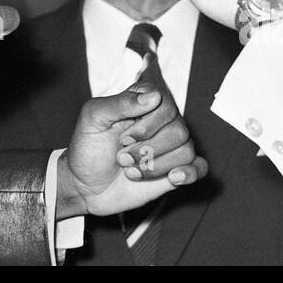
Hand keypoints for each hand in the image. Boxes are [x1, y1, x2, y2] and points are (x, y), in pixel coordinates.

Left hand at [56, 87, 207, 218]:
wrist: (83, 185)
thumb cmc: (87, 147)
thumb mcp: (93, 118)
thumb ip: (121, 102)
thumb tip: (154, 96)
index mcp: (143, 104)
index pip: (166, 103)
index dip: (148, 123)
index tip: (124, 135)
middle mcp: (160, 123)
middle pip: (179, 129)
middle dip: (148, 148)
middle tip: (122, 156)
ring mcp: (168, 148)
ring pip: (186, 150)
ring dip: (155, 165)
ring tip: (130, 170)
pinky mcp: (173, 171)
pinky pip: (199, 167)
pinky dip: (190, 172)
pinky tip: (172, 177)